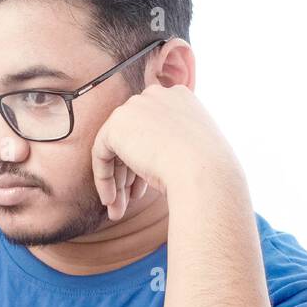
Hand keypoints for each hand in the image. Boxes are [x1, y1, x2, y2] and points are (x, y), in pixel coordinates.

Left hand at [90, 83, 239, 220]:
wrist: (203, 172)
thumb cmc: (205, 171)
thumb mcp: (192, 151)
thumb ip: (171, 146)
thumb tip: (148, 161)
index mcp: (179, 98)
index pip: (152, 130)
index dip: (145, 162)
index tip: (143, 189)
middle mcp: (156, 96)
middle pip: (132, 138)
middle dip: (128, 175)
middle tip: (127, 202)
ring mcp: (135, 107)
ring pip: (116, 148)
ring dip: (116, 182)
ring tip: (117, 210)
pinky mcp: (116, 124)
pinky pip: (101, 153)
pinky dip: (104, 178)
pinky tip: (110, 201)